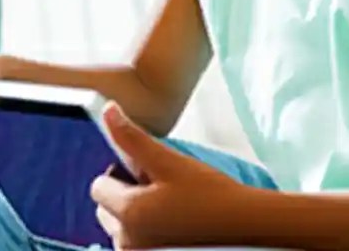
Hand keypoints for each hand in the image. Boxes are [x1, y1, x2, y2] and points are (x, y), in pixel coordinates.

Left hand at [90, 103, 255, 249]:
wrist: (249, 229)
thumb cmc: (213, 196)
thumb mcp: (170, 162)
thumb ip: (133, 138)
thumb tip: (108, 111)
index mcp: (128, 213)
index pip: (99, 186)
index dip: (122, 175)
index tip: (149, 174)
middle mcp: (127, 241)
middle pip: (106, 209)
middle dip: (125, 197)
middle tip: (161, 191)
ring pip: (120, 229)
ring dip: (134, 217)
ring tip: (170, 209)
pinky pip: (135, 244)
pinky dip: (146, 234)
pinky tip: (173, 226)